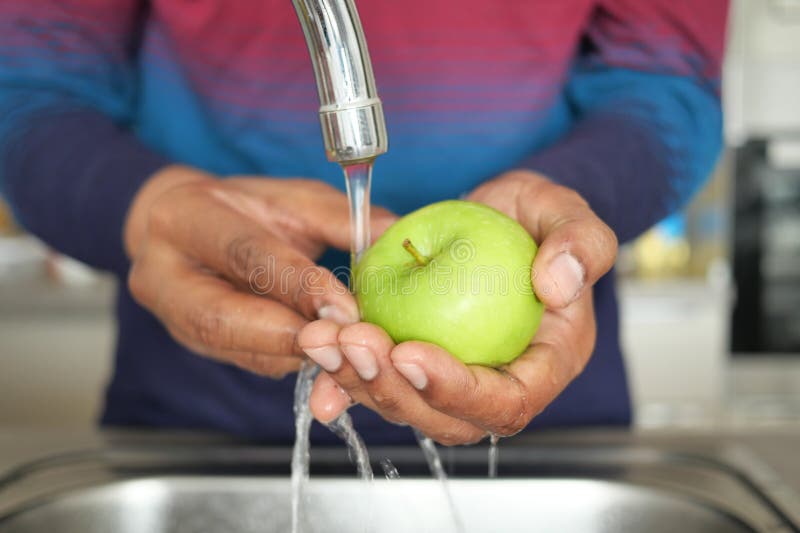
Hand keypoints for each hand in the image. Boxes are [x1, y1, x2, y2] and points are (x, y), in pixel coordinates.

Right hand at [125, 165, 395, 377]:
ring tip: (347, 359)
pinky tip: (331, 364)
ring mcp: (173, 317)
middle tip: (346, 349)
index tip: (346, 308)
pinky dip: (292, 364)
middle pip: (222, 319)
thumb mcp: (287, 198)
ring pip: (235, 350)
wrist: (184, 228)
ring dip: (295, 359)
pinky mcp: (196, 344)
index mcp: (183, 219)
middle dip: (288, 337)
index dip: (296, 286)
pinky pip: (247, 360)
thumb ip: (336, 217)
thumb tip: (393, 232)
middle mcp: (164, 275)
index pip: (245, 255)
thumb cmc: (241, 208)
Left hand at [299, 170, 616, 443]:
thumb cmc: (539, 220)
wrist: (499, 217)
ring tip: (321, 338)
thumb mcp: (567, 214)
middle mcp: (496, 381)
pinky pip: (380, 376)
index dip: (456, 390)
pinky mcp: (416, 357)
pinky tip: (315, 349)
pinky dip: (342, 370)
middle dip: (393, 389)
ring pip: (405, 402)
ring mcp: (452, 374)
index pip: (505, 401)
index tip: (410, 352)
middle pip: (445, 417)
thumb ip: (581, 243)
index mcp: (544, 364)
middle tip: (352, 342)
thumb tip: (558, 284)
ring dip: (357, 379)